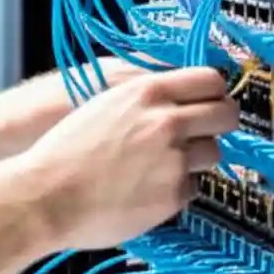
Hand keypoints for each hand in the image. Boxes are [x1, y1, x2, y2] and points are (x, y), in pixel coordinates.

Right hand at [16, 67, 238, 250]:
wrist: (46, 194)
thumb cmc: (63, 150)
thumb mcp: (103, 102)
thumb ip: (143, 95)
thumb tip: (175, 93)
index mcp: (146, 91)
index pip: (210, 79)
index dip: (213, 91)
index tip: (208, 100)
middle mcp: (167, 121)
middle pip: (226, 114)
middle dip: (219, 122)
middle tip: (204, 130)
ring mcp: (174, 159)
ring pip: (214, 152)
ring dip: (196, 156)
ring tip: (165, 163)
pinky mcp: (174, 194)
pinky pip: (193, 185)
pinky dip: (176, 186)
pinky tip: (148, 186)